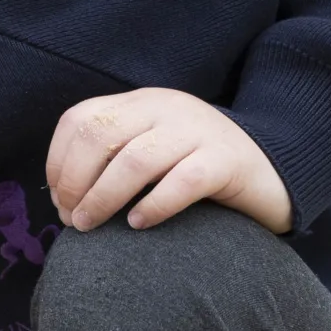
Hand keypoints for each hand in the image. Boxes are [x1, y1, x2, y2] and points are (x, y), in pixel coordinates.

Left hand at [47, 88, 292, 234]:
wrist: (272, 169)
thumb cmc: (198, 173)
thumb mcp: (150, 154)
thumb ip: (111, 161)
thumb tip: (61, 200)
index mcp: (142, 103)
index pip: (81, 119)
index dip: (58, 162)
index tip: (59, 200)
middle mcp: (167, 108)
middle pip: (100, 136)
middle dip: (75, 182)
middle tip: (73, 220)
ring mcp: (199, 130)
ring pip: (136, 160)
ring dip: (102, 198)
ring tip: (90, 227)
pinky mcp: (226, 160)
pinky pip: (183, 180)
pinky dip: (154, 205)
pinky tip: (138, 224)